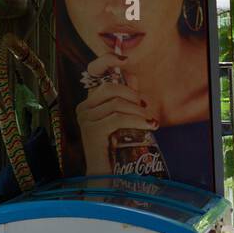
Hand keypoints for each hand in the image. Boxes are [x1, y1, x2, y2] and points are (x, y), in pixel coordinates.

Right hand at [76, 55, 158, 173]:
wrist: (108, 174)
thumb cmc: (118, 146)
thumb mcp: (124, 117)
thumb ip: (127, 97)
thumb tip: (132, 75)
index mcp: (90, 102)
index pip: (93, 71)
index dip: (107, 60)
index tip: (125, 58)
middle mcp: (84, 108)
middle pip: (110, 87)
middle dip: (132, 94)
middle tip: (145, 106)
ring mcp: (86, 119)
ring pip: (117, 104)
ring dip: (138, 111)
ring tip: (150, 121)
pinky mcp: (92, 130)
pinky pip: (118, 117)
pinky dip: (137, 120)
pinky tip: (149, 126)